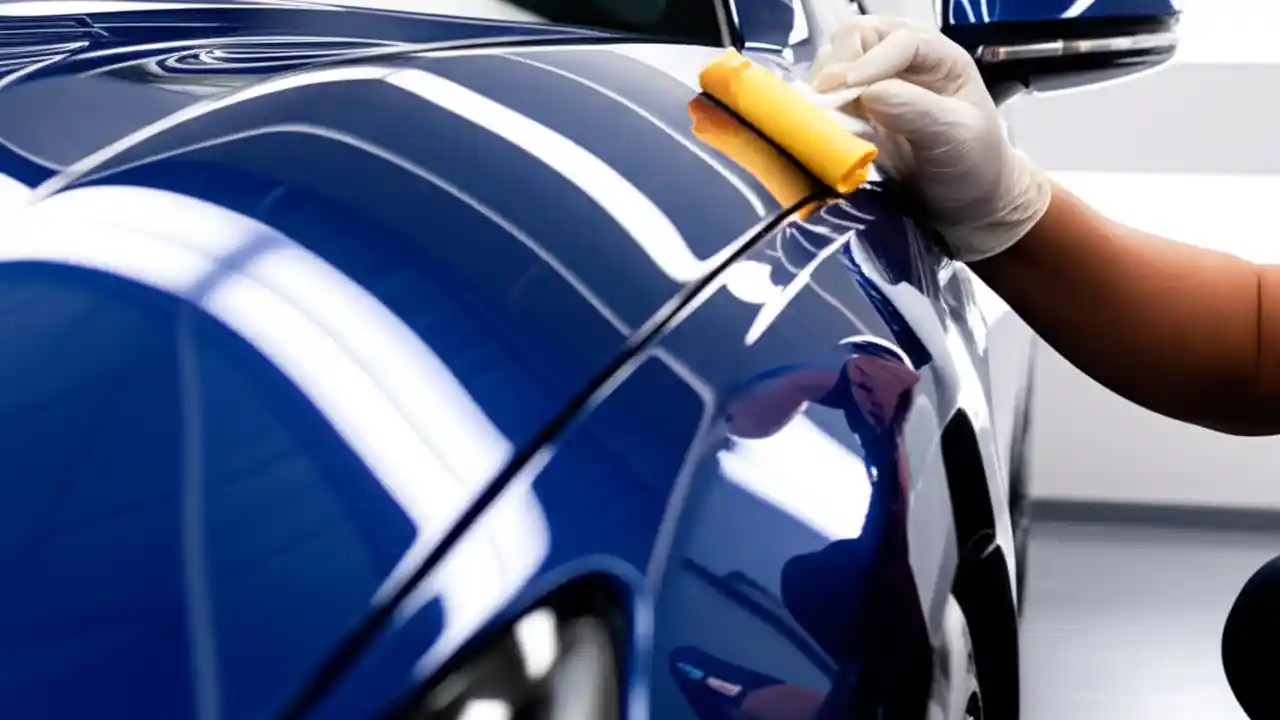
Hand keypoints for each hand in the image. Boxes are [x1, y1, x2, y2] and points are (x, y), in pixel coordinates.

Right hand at [810, 16, 1051, 260]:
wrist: (967, 203)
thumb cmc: (974, 165)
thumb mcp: (955, 137)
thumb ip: (916, 110)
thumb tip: (869, 92)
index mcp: (937, 57)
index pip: (897, 39)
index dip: (871, 60)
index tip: (852, 89)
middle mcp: (902, 62)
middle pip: (857, 38)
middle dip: (840, 67)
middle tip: (832, 102)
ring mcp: (874, 85)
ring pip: (834, 64)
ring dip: (824, 88)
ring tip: (829, 119)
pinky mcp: (855, 112)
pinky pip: (825, 97)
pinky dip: (818, 109)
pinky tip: (826, 129)